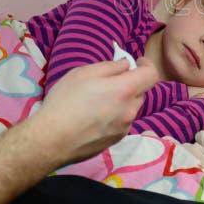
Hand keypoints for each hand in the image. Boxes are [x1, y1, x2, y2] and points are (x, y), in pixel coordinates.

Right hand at [31, 58, 158, 165]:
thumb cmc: (65, 101)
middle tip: (108, 83)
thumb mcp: (83, 73)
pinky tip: (94, 118)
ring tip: (97, 103)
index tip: (136, 63)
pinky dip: (115, 116)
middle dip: (130, 84)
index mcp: (125, 90)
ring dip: (122, 101)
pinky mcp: (116, 140)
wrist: (51, 140)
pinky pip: (122, 122)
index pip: (152, 75)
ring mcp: (125, 127)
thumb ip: (110, 67)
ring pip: (131, 108)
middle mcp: (130, 110)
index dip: (146, 65)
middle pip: (140, 92)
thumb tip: (125, 66)